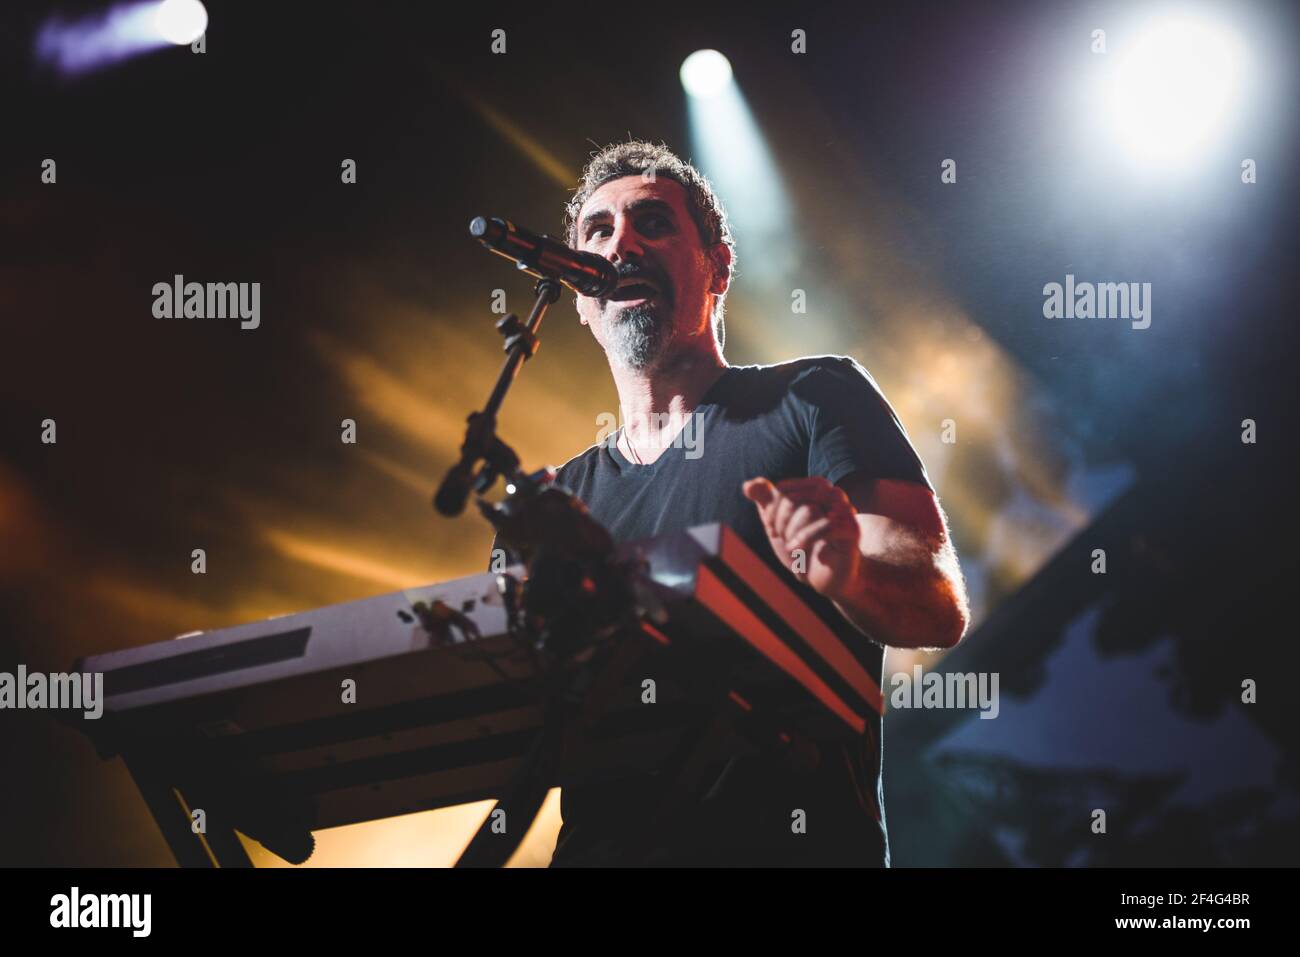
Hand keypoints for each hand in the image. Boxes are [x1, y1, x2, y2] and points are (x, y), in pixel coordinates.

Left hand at [742, 476, 862, 603]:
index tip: (769, 524)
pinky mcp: (852, 531)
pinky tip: (800, 549)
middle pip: (796, 498)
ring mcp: (844, 512)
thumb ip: (765, 503)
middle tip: (779, 536)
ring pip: (810, 510)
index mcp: (815, 490)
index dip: (771, 508)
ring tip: (790, 546)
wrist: (825, 578)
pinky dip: (808, 538)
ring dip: (793, 532)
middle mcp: (832, 496)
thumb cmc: (804, 548)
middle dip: (781, 520)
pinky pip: (829, 526)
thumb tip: (748, 485)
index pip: (784, 489)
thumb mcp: (779, 526)